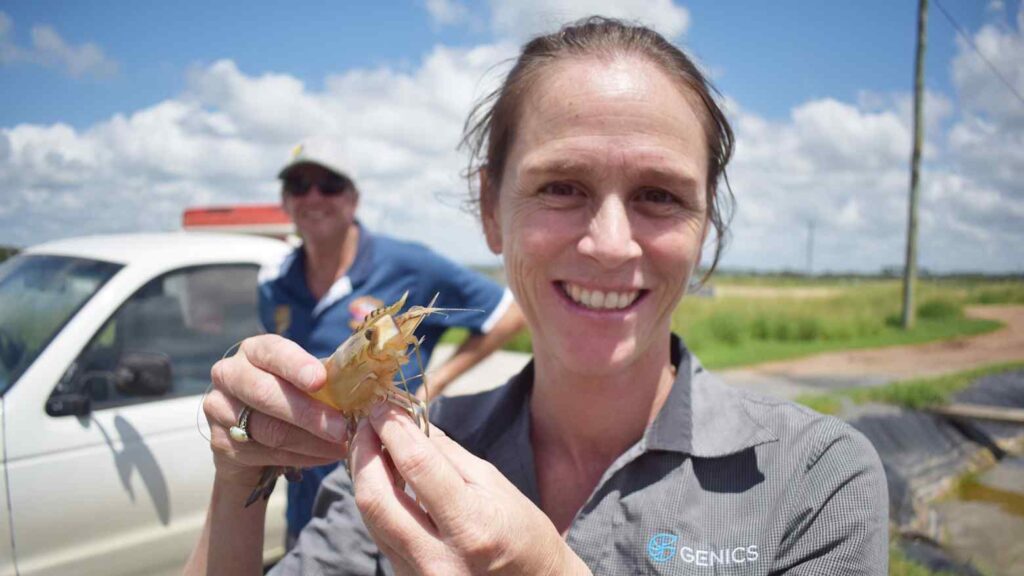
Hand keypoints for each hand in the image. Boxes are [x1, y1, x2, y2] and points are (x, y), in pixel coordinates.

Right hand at [203, 334, 348, 487]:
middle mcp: (230, 373)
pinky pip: (265, 454)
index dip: (296, 366)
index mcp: (255, 350)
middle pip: (266, 394)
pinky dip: (302, 457)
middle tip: (341, 429)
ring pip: (268, 429)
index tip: (320, 380)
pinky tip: (324, 457)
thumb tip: (363, 382)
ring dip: (311, 442)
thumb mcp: (303, 382)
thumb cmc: (289, 398)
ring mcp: (219, 408)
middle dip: (308, 414)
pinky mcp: (220, 442)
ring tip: (341, 447)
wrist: (251, 437)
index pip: (273, 352)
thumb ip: (324, 379)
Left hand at [350, 403, 590, 575]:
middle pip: (376, 498)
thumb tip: (409, 422)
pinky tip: (381, 477)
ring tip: (370, 444)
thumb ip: (447, 455)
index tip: (381, 405)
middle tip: (366, 423)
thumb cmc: (522, 533)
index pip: (417, 467)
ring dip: (364, 475)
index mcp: (471, 527)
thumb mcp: (494, 485)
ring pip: (370, 518)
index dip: (393, 429)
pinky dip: (376, 500)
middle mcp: (438, 559)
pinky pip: (379, 534)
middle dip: (364, 452)